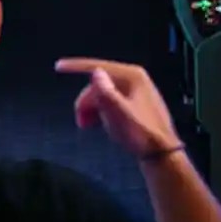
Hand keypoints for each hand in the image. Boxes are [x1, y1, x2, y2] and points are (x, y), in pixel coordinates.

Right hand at [56, 58, 181, 158]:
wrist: (162, 155)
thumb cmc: (140, 133)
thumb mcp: (118, 112)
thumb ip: (105, 92)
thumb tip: (95, 72)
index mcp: (132, 76)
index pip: (99, 67)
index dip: (76, 66)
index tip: (58, 67)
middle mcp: (135, 80)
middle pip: (99, 84)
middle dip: (86, 101)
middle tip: (80, 121)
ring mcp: (136, 93)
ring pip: (104, 95)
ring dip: (92, 108)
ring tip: (87, 126)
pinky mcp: (136, 106)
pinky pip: (111, 103)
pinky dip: (101, 112)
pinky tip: (99, 125)